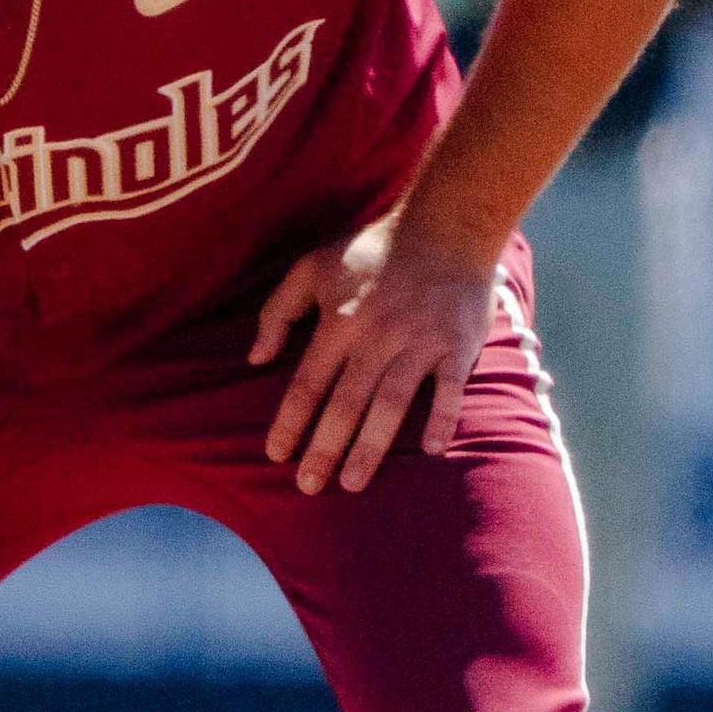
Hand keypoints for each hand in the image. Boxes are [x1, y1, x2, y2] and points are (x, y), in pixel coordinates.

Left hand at [251, 215, 498, 494]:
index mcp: (340, 319)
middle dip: (324, 448)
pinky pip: (450, 389)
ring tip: (353, 484)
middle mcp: (377, 334)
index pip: (308, 381)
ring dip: (371, 447)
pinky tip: (430, 450)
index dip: (290, 422)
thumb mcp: (312, 266)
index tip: (276, 455)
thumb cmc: (373, 250)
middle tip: (308, 486)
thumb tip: (254, 358)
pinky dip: (442, 419)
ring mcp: (420, 341)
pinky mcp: (457, 345)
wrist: (446, 224)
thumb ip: (277, 310)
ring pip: (390, 403)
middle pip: (345, 402)